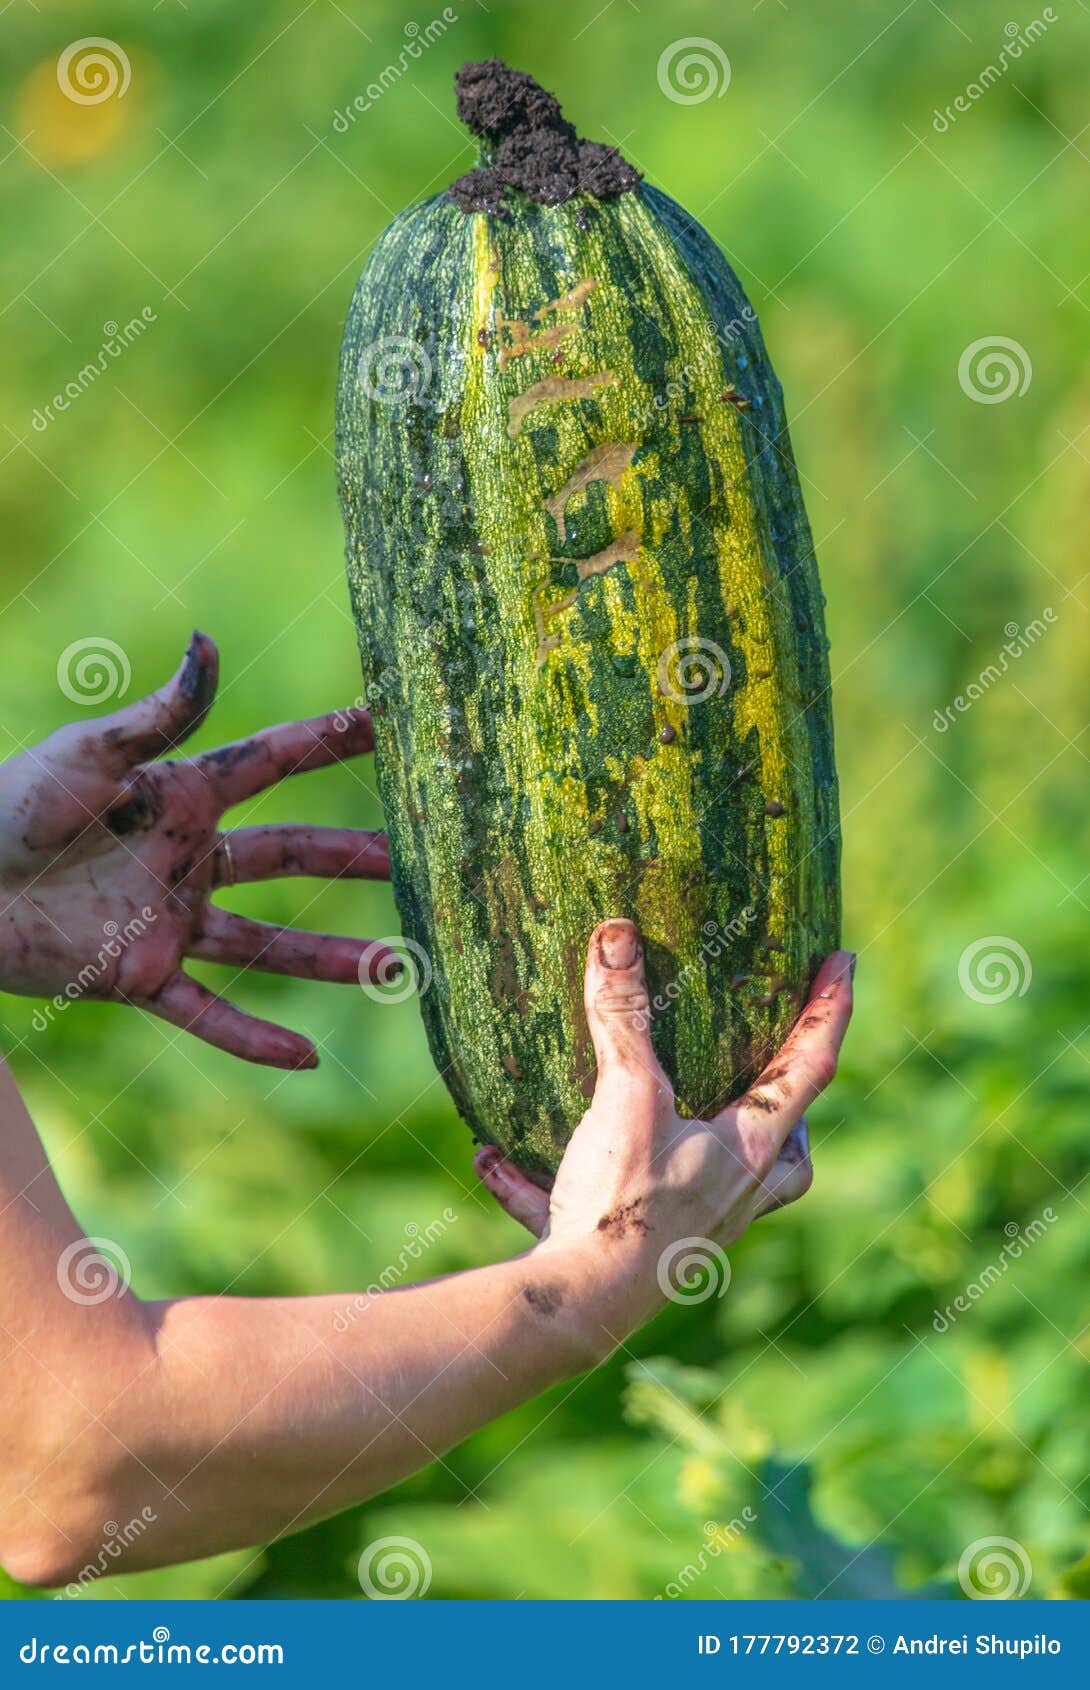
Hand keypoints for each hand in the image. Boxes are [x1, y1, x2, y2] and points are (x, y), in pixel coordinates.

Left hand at [0, 632, 394, 1068]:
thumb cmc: (10, 806)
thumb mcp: (89, 755)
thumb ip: (161, 715)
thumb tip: (210, 642)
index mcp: (180, 797)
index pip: (273, 763)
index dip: (330, 741)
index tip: (391, 723)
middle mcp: (188, 859)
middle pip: (291, 856)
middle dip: (355, 856)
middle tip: (419, 858)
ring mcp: (171, 922)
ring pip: (270, 944)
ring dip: (333, 959)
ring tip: (397, 964)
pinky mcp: (141, 976)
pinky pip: (209, 1015)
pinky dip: (255, 1039)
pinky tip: (307, 1059)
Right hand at [476, 918, 852, 1353]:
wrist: (581, 1310)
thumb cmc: (625, 1204)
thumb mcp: (626, 1097)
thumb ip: (621, 1016)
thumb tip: (615, 936)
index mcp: (749, 1152)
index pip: (809, 1067)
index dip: (829, 1009)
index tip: (843, 960)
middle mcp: (733, 1196)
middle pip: (789, 1156)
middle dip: (787, 1119)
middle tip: (776, 1080)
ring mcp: (692, 1233)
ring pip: (722, 1194)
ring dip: (705, 1157)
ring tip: (678, 1123)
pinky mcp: (638, 1257)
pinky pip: (607, 1213)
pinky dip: (557, 1186)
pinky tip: (495, 1163)